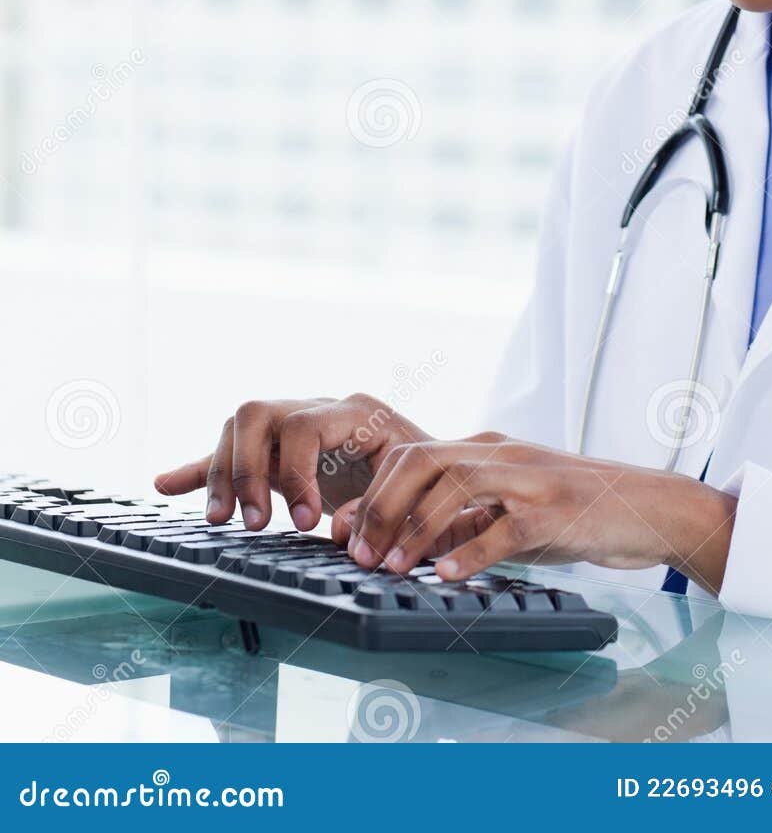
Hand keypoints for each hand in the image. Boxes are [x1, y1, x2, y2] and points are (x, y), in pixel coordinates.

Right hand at [154, 395, 431, 531]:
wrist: (438, 473)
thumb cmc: (432, 484)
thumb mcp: (418, 495)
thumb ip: (382, 509)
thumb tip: (339, 532)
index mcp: (358, 412)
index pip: (306, 425)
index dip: (296, 473)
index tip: (304, 522)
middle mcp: (320, 408)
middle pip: (258, 413)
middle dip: (245, 470)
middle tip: (257, 524)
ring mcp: (295, 425)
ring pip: (238, 428)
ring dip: (221, 473)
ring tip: (220, 521)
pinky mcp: (278, 452)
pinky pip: (229, 451)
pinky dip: (198, 468)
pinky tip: (166, 484)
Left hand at [330, 435, 736, 592]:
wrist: (648, 506)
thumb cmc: (578, 510)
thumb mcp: (512, 508)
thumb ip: (468, 518)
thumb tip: (410, 545)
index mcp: (486, 449)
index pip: (411, 455)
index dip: (371, 493)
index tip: (345, 533)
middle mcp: (501, 454)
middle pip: (421, 459)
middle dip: (379, 505)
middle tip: (358, 551)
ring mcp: (529, 478)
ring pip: (454, 483)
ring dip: (415, 526)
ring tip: (392, 566)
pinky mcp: (555, 511)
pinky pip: (504, 528)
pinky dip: (472, 551)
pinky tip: (450, 574)